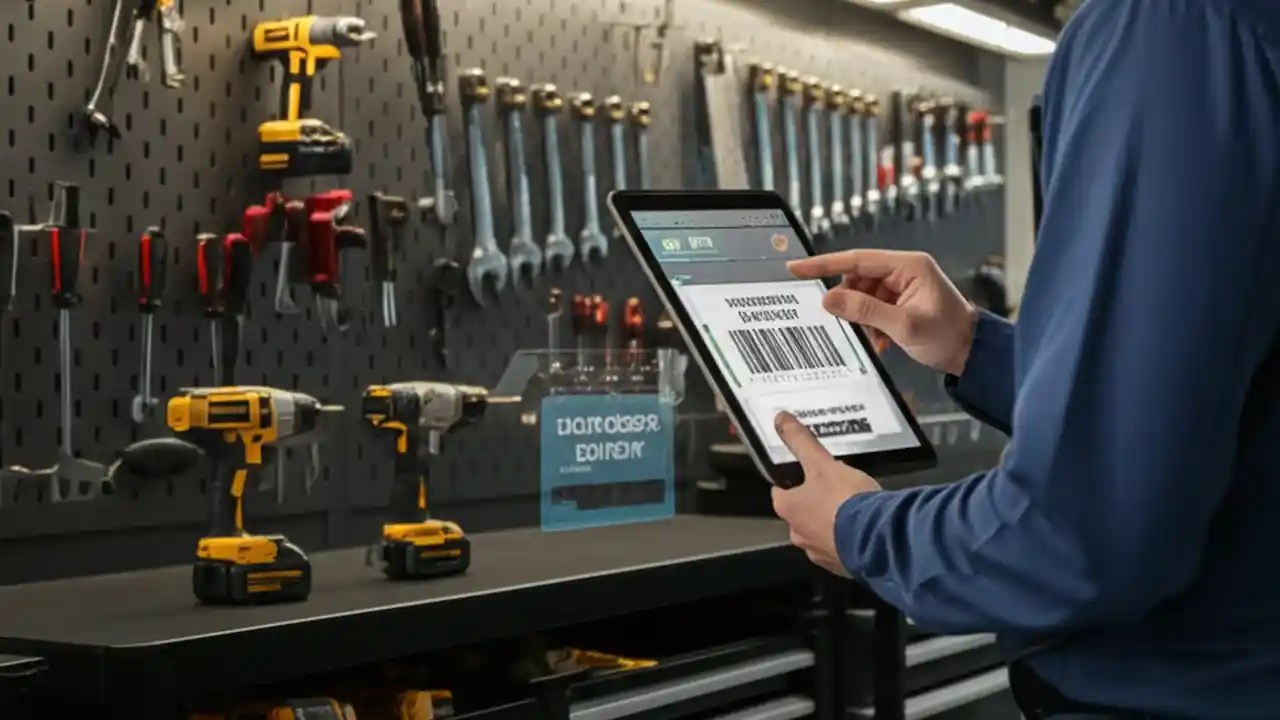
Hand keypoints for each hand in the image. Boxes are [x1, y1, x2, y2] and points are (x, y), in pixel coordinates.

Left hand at [771, 412, 880, 576]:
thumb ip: (801, 442)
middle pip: (800, 514)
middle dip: (813, 503)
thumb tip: (779, 418)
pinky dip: (848, 540)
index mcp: (788, 510)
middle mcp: (798, 535)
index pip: (779, 492)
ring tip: (852, 508)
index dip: (791, 481)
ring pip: (820, 533)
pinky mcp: (841, 567)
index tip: (807, 473)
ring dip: (831, 523)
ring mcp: (819, 554)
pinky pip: (840, 549)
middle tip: (834, 488)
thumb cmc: (844, 499)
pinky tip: (863, 528)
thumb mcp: (822, 464)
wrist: (878, 540)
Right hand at [789, 250, 977, 375]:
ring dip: (861, 317)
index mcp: (908, 266)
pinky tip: (880, 340)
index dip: (824, 263)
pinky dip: (870, 324)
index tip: (798, 267)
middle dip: (849, 302)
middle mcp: (904, 270)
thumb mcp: (904, 325)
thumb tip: (831, 299)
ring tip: (874, 336)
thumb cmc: (948, 336)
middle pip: (857, 278)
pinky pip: (872, 307)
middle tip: (848, 323)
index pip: (857, 259)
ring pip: (862, 295)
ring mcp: (902, 286)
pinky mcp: (900, 301)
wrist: (971, 353)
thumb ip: (865, 311)